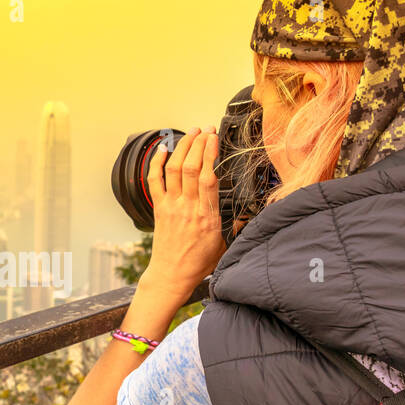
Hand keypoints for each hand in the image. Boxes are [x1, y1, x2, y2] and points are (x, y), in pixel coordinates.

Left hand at [139, 125, 225, 299]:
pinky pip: (154, 180)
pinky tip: (163, 148)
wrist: (171, 276)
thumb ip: (236, 226)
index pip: (208, 177)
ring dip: (182, 147)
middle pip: (191, 167)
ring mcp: (170, 206)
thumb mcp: (225, 245)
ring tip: (191, 133)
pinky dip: (157, 162)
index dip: (210, 153)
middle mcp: (187, 208)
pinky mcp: (158, 208)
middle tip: (206, 129)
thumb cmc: (198, 263)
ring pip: (174, 169)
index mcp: (207, 216)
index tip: (215, 137)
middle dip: (198, 143)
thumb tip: (250, 213)